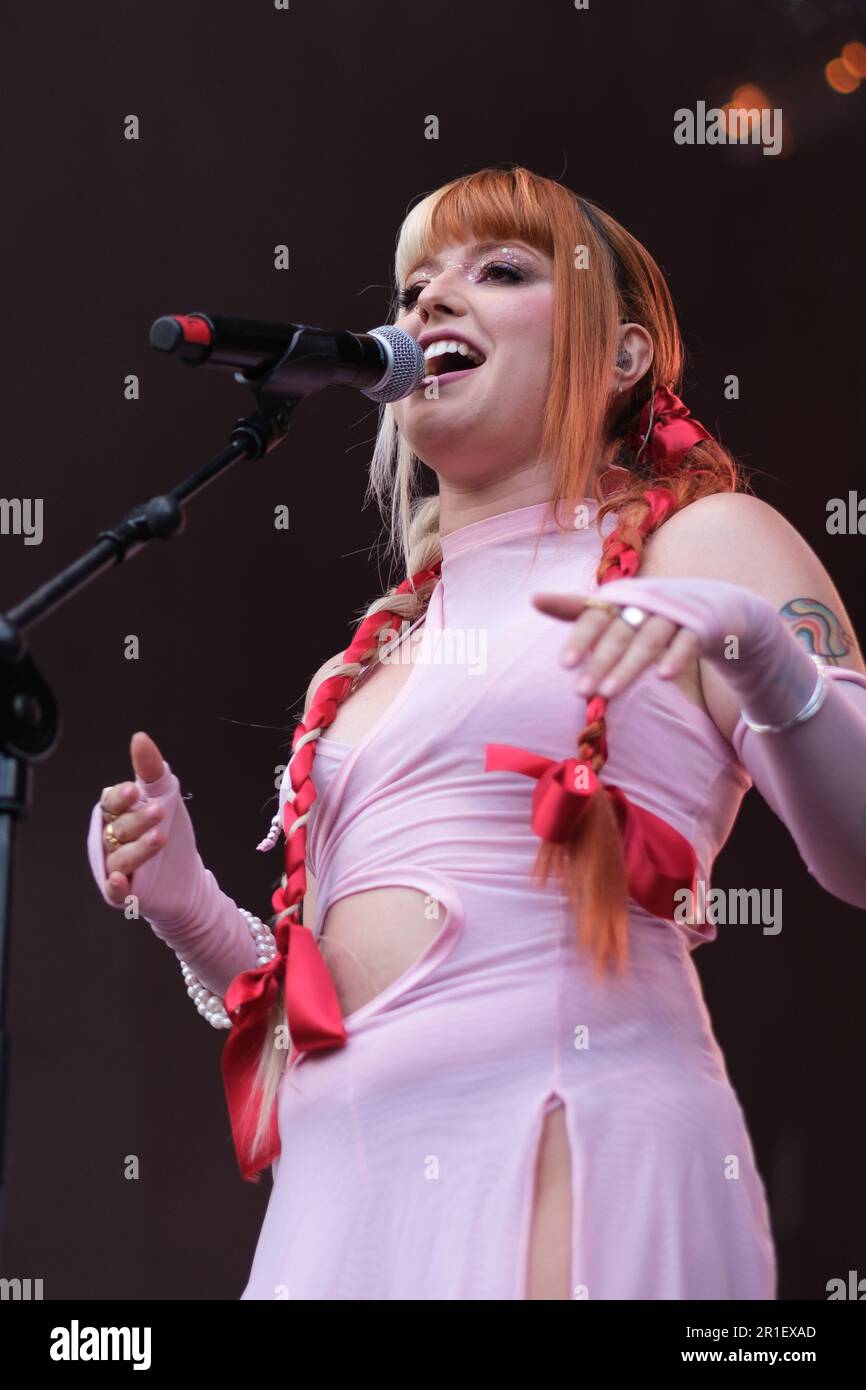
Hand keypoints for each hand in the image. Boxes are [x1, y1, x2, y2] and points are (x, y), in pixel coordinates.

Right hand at [93, 731, 169, 905]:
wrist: (186, 878)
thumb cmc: (170, 831)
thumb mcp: (165, 796)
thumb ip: (151, 769)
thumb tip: (139, 737)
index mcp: (115, 814)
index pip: (110, 802)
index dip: (120, 797)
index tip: (135, 791)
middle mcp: (109, 839)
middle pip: (118, 827)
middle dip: (138, 820)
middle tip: (160, 811)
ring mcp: (114, 866)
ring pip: (119, 857)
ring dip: (137, 849)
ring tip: (159, 838)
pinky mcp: (123, 893)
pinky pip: (113, 891)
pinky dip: (115, 887)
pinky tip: (120, 881)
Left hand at [533, 585, 698, 698]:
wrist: (716, 604)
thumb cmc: (652, 611)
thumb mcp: (618, 608)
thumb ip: (578, 609)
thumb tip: (533, 598)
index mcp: (623, 597)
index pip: (597, 614)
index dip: (581, 638)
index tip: (563, 664)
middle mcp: (647, 601)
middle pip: (620, 631)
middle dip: (599, 660)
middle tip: (580, 690)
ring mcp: (676, 612)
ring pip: (650, 639)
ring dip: (629, 665)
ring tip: (607, 693)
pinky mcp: (702, 626)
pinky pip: (688, 642)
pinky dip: (677, 658)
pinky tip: (663, 677)